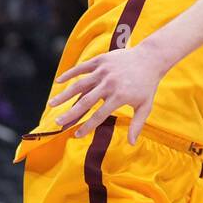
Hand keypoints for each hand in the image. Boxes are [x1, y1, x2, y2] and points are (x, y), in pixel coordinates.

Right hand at [49, 45, 165, 142]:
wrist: (151, 59)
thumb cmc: (147, 85)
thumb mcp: (145, 106)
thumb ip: (137, 124)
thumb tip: (132, 144)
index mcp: (120, 96)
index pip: (100, 115)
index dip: (87, 126)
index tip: (77, 135)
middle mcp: (109, 84)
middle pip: (86, 101)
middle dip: (70, 113)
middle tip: (57, 123)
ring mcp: (104, 71)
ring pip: (80, 84)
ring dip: (64, 95)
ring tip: (52, 104)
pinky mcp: (101, 60)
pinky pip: (82, 67)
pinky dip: (70, 74)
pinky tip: (58, 82)